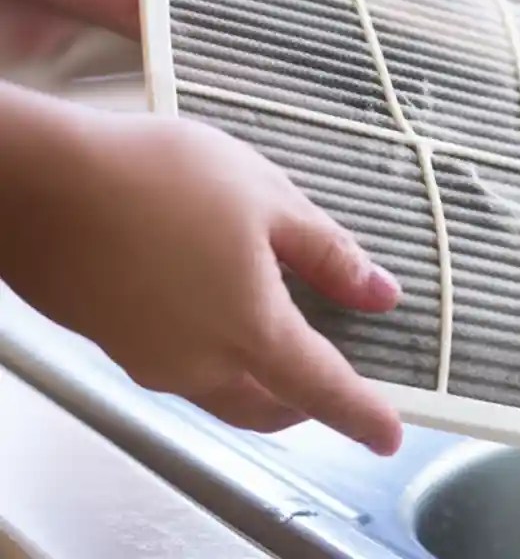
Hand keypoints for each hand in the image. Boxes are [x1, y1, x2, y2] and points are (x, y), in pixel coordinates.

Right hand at [0, 84, 404, 453]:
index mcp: (252, 332)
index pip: (324, 391)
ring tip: (283, 339)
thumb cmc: (157, 180)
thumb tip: (380, 294)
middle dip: (309, 404)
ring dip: (261, 383)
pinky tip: (217, 311)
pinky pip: (183, 369)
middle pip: (271, 407)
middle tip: (337, 381)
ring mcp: (152, 361)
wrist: (37, 184)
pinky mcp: (116, 344)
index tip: (389, 433)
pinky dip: (217, 359)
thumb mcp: (268, 199)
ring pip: (224, 394)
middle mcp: (201, 364)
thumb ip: (330, 254)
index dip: (363, 415)